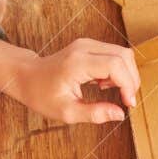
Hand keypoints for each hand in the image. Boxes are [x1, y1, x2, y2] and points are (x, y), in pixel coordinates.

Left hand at [0, 37, 139, 124]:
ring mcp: (87, 43)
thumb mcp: (66, 112)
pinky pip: (114, 54)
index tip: (128, 104)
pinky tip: (103, 84)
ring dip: (125, 75)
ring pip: (123, 53)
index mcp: (77, 63)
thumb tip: (120, 115)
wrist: (26, 76)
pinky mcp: (89, 45)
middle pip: (124, 56)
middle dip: (131, 80)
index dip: (128, 84)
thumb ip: (94, 114)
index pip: (116, 65)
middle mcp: (84, 48)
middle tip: (125, 100)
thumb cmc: (41, 94)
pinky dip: (118, 70)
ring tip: (110, 91)